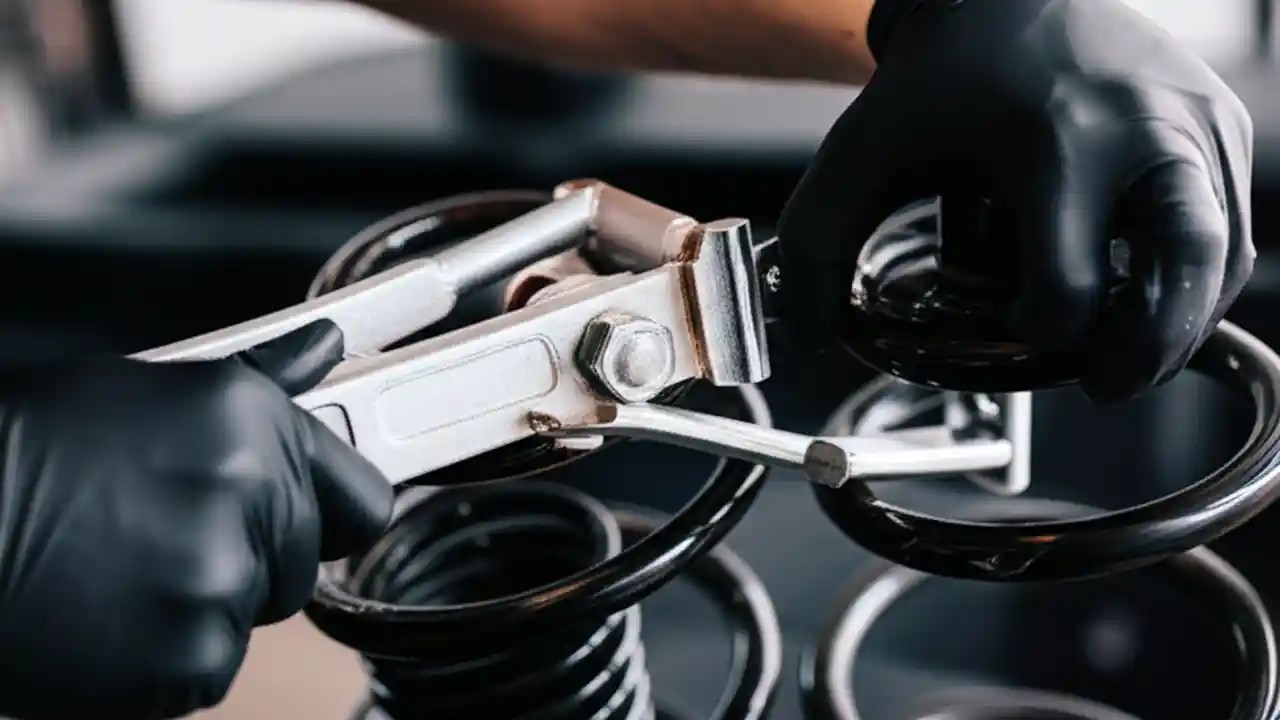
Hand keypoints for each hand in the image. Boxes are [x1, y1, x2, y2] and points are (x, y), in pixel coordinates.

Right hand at [0, 321, 392, 718]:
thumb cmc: (18, 454)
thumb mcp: (140, 390)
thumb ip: (257, 378)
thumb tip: (325, 345)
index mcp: (251, 419)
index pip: (363, 495)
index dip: (325, 508)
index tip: (302, 513)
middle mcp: (253, 493)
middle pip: (303, 561)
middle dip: (249, 553)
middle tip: (158, 533)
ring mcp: (225, 579)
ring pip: (252, 611)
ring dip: (201, 603)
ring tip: (117, 569)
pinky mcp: (192, 657)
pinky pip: (210, 665)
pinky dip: (166, 657)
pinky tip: (106, 617)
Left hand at [777, 0, 1253, 400]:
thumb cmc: (942, 75)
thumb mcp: (860, 153)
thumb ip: (815, 247)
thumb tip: (802, 334)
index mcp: (1054, 143)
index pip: (1071, 287)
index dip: (1042, 334)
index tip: (1016, 325)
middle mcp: (1143, 132)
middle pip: (1187, 269)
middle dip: (1147, 349)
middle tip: (1104, 383)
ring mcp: (1195, 124)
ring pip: (1222, 258)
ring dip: (1180, 322)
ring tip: (1124, 348)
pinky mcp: (1219, 123)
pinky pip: (1233, 225)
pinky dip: (1200, 278)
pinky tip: (1150, 294)